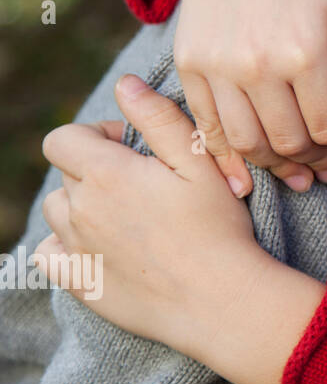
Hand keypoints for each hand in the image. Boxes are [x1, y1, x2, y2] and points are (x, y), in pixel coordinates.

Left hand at [35, 75, 262, 357]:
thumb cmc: (218, 227)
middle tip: (144, 182)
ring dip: (82, 203)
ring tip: (127, 213)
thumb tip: (125, 84)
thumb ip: (159, 118)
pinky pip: (49, 253)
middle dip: (97, 168)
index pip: (63, 138)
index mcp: (107, 175)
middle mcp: (81, 210)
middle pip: (66, 173)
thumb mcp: (201, 163)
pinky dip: (65, 243)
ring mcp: (76, 249)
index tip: (131, 145)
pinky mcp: (80, 282)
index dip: (96, 134)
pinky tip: (100, 244)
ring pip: (58, 211)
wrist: (219, 299)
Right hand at [152, 0, 326, 195]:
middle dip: (314, 161)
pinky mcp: (189, 65)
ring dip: (275, 166)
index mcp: (307, 50)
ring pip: (249, 144)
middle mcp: (258, 64)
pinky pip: (208, 128)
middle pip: (290, 142)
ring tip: (296, 171)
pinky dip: (228, 157)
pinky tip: (248, 171)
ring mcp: (218, 66)